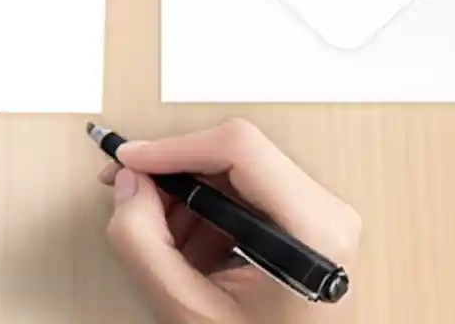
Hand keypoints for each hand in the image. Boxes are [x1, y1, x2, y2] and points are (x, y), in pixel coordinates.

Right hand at [98, 119, 360, 323]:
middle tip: (130, 196)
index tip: (128, 162)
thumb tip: (127, 182)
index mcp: (313, 230)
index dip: (173, 148)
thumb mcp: (187, 310)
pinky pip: (243, 194)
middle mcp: (326, 212)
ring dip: (185, 200)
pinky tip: (189, 252)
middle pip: (233, 155)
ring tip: (163, 244)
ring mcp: (319, 216)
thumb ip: (142, 241)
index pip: (238, 148)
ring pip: (232, 172)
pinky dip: (204, 215)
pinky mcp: (304, 224)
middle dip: (173, 176)